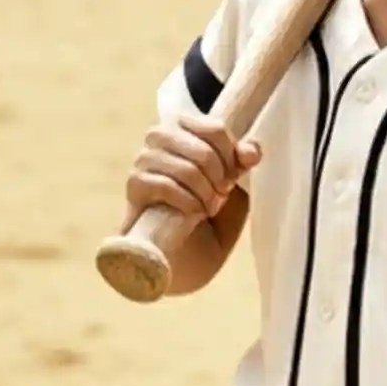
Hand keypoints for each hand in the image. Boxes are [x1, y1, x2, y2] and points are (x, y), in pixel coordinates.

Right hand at [121, 114, 261, 231]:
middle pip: (204, 150)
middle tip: (220, 197)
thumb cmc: (210, 218)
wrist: (185, 258)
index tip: (232, 179)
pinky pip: (166, 187)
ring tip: (207, 208)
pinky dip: (188, 204)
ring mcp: (143, 159)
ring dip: (205, 195)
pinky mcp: (135, 185)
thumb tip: (251, 151)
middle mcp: (160, 136)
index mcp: (185, 127)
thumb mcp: (234, 187)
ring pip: (187, 170)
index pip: (216, 129)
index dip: (232, 158)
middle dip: (219, 180)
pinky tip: (191, 215)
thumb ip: (242, 163)